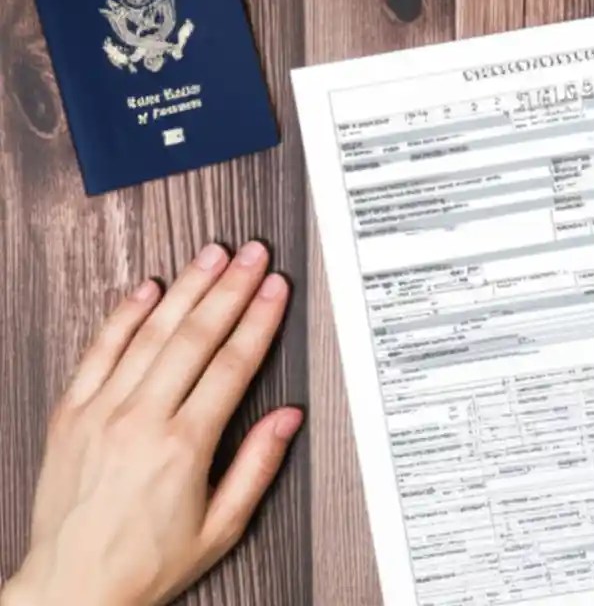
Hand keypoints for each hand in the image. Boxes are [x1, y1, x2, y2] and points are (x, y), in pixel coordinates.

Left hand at [1, 242, 301, 605]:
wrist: (71, 589)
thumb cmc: (144, 564)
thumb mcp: (222, 527)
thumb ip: (257, 466)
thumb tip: (286, 419)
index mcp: (183, 447)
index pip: (232, 365)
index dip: (259, 320)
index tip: (275, 291)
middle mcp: (140, 421)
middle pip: (195, 336)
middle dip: (230, 288)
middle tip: (253, 256)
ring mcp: (100, 413)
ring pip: (150, 334)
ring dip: (184, 289)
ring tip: (211, 256)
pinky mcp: (70, 415)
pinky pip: (98, 351)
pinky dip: (123, 315)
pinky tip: (144, 288)